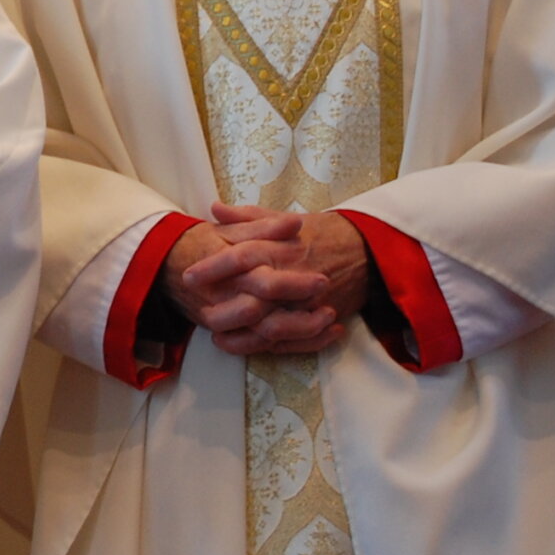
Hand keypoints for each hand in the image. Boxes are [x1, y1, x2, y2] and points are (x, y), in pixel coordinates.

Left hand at [170, 203, 373, 356]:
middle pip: (255, 295)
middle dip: (224, 305)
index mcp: (281, 247)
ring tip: (214, 333)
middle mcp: (293, 276)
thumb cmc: (318, 232)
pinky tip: (240, 345)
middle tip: (197, 310)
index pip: (243, 256)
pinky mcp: (319, 320)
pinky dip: (264, 346)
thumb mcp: (282, 218)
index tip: (188, 275)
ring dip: (240, 333)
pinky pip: (290, 341)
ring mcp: (307, 302)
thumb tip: (214, 208)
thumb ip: (247, 216)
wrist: (366, 250)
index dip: (214, 267)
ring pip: (271, 325)